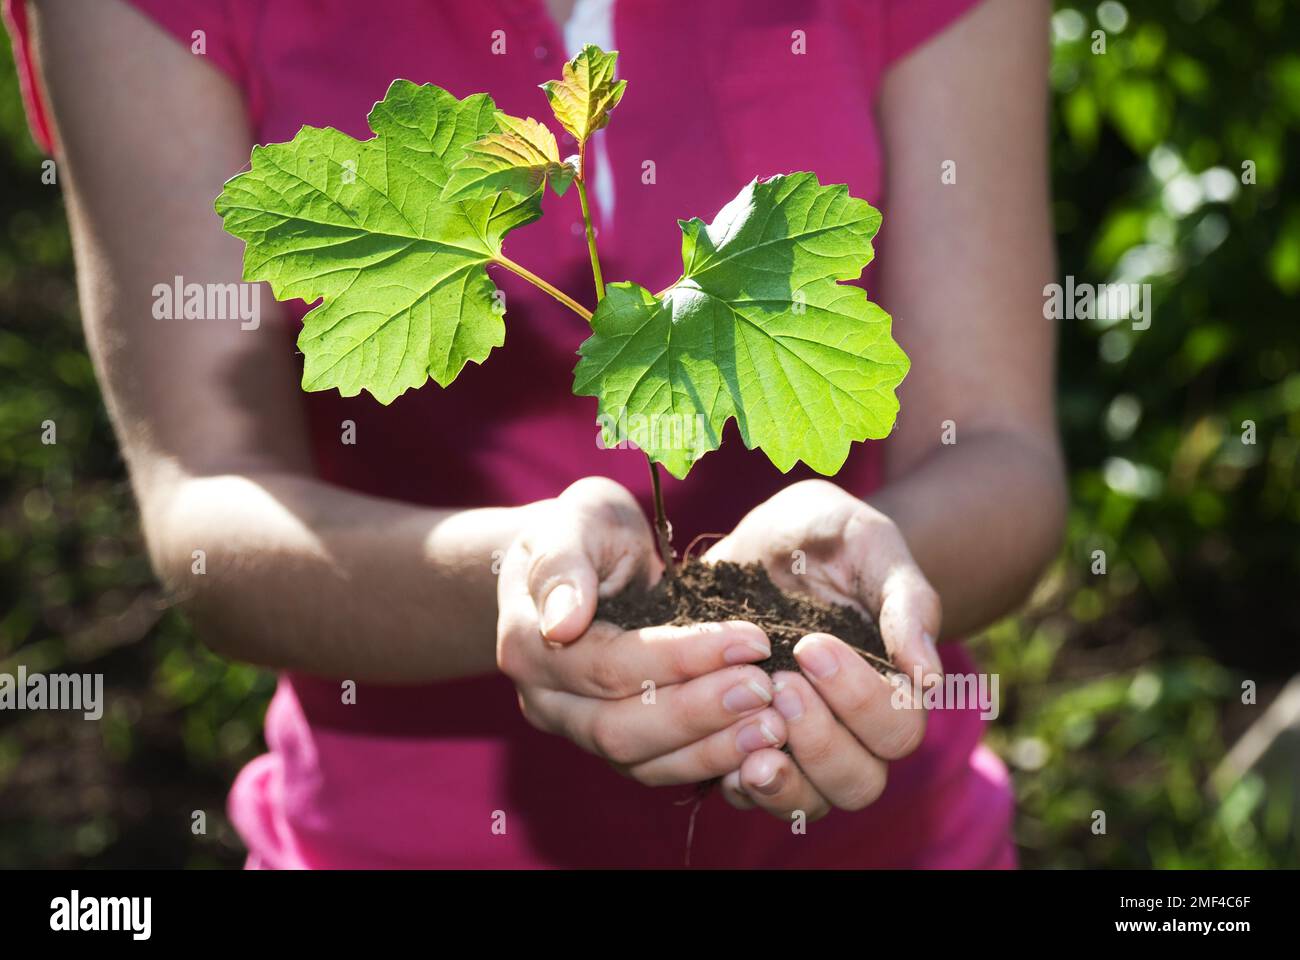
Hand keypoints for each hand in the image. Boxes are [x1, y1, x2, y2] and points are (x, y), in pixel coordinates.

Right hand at [496, 477, 788, 784]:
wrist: (583, 559)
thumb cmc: (585, 529)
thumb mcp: (579, 518)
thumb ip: (564, 563)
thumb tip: (562, 623)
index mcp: (528, 644)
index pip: (610, 667)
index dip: (682, 658)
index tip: (751, 639)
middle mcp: (545, 700)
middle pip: (621, 729)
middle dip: (700, 712)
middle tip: (766, 689)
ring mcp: (577, 729)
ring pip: (641, 762)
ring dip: (712, 748)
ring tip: (774, 726)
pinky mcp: (615, 743)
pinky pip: (660, 769)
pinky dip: (711, 762)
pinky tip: (761, 746)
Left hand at [703, 479, 943, 820]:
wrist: (759, 538)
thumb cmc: (826, 535)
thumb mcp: (867, 541)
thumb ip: (907, 601)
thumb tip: (930, 678)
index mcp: (892, 687)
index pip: (900, 730)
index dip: (860, 699)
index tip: (812, 645)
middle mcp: (851, 728)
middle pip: (861, 782)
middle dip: (820, 739)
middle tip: (779, 682)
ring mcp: (798, 745)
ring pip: (811, 802)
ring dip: (783, 778)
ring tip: (751, 737)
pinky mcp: (745, 745)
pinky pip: (750, 795)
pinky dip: (738, 784)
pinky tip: (721, 753)